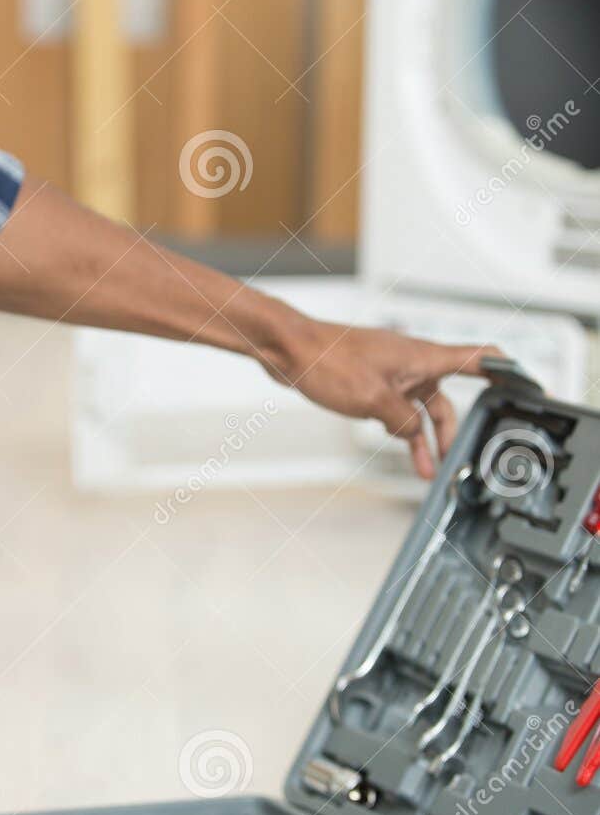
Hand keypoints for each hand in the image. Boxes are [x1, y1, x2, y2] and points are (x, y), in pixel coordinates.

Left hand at [273, 319, 501, 479]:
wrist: (288, 347)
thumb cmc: (326, 360)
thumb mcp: (372, 400)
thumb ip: (402, 421)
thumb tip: (413, 434)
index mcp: (422, 357)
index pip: (479, 358)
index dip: (507, 372)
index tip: (526, 388)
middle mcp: (411, 362)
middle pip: (446, 398)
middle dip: (451, 430)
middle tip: (451, 459)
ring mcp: (391, 370)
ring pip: (419, 407)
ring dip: (422, 436)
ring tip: (423, 467)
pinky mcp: (371, 378)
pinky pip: (396, 406)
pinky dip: (400, 426)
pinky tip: (396, 443)